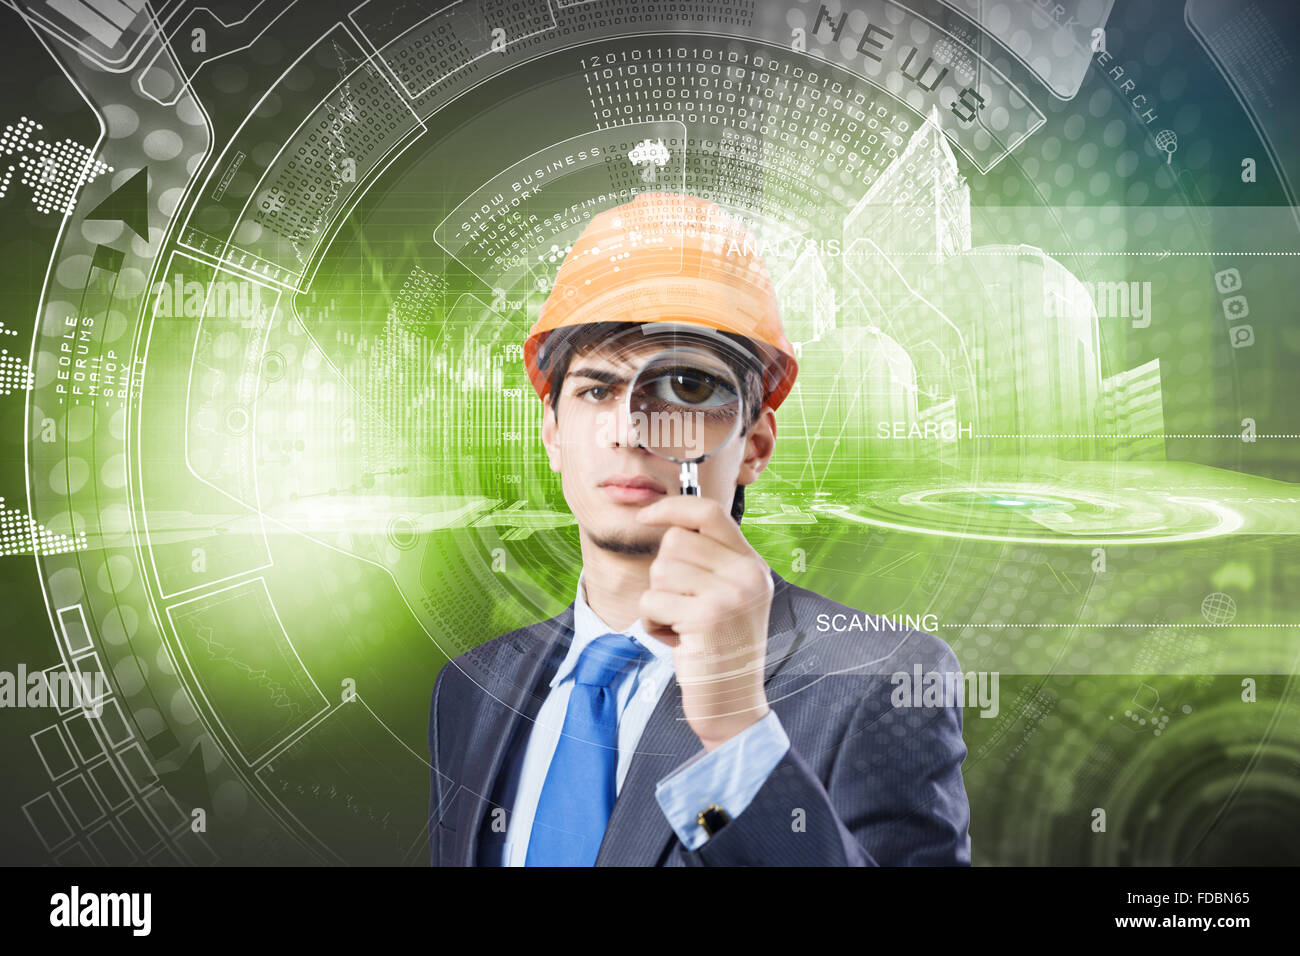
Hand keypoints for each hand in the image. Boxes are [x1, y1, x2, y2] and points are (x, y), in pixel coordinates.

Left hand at [635, 494, 773, 751]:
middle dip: (663, 574)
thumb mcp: (727, 599)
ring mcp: (730, 594)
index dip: (672, 507)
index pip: (710, 512)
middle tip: (679, 606)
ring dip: (657, 600)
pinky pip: (652, 601)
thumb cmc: (718, 652)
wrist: (732, 706)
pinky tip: (675, 641)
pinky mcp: (707, 617)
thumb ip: (709, 563)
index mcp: (752, 566)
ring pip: (660, 570)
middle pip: (676, 541)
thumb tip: (666, 523)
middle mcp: (747, 575)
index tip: (646, 515)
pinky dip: (652, 623)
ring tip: (679, 625)